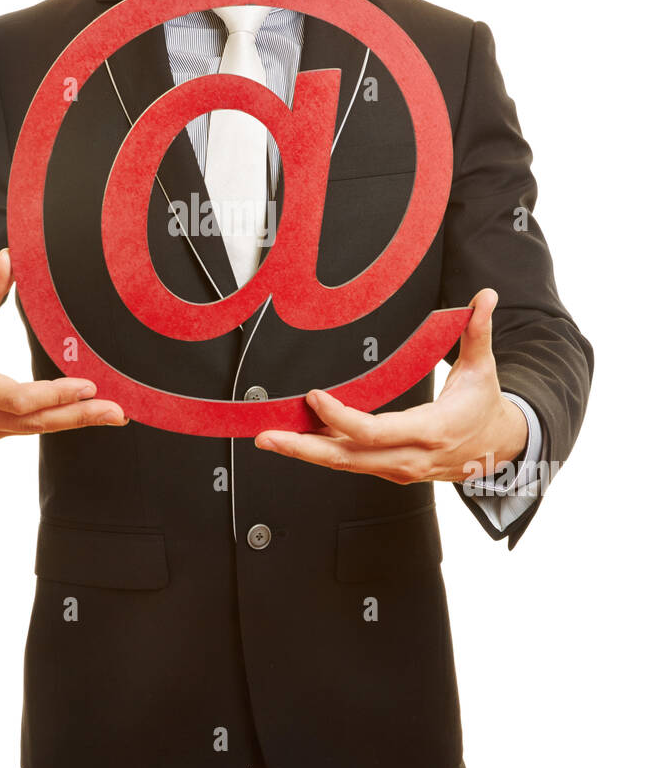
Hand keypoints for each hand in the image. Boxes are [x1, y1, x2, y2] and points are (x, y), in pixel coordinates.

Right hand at [0, 247, 126, 440]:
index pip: (14, 398)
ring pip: (30, 430)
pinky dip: (55, 421)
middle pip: (30, 422)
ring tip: (113, 413)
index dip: (53, 394)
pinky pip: (24, 430)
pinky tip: (85, 413)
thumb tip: (8, 256)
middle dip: (76, 416)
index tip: (88, 385)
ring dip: (73, 421)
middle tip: (117, 411)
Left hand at [253, 288, 526, 483]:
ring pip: (344, 464)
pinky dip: (322, 453)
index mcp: (431, 430)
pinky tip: (298, 440)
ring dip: (305, 452)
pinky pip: (351, 463)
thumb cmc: (484, 405)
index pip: (375, 432)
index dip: (341, 418)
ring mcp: (399, 468)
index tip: (314, 397)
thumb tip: (486, 296)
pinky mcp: (390, 470)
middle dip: (304, 448)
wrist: (499, 447)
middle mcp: (410, 457)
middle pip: (348, 457)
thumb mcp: (483, 367)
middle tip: (268, 435)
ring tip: (272, 438)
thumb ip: (478, 330)